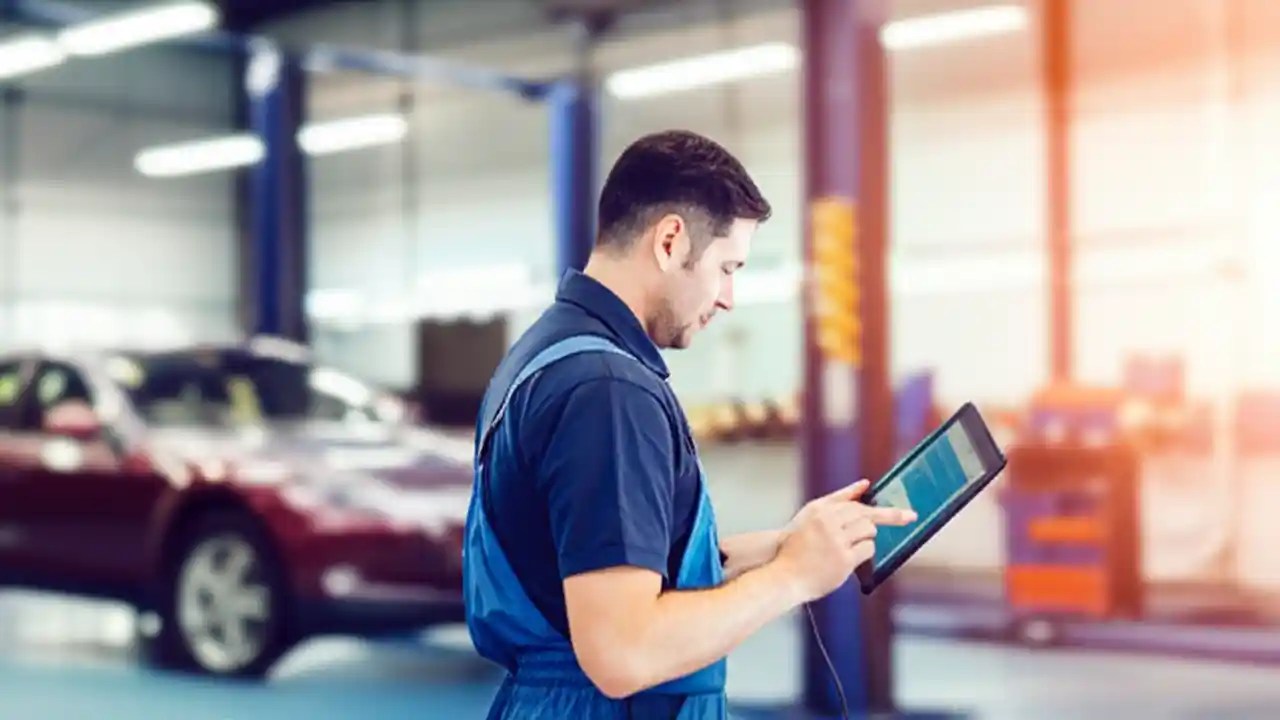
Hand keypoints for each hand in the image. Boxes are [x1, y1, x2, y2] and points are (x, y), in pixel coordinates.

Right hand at [774, 480, 915, 602]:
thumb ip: (840, 497)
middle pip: (867, 516)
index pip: (857, 504)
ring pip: (869, 531)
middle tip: (910, 516)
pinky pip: (868, 550)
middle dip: (888, 518)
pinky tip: (850, 556)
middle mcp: (828, 522)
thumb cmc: (797, 543)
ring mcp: (836, 541)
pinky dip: (864, 552)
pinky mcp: (843, 560)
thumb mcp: (812, 514)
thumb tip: (865, 484)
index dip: (881, 508)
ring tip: (850, 545)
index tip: (905, 511)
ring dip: (867, 538)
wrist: (784, 573)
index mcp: (820, 509)